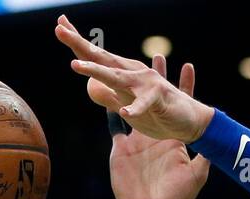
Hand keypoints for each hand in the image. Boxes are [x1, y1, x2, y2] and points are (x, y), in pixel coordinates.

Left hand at [55, 14, 214, 143]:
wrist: (190, 121)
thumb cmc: (158, 114)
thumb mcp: (128, 106)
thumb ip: (110, 96)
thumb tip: (90, 88)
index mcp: (124, 75)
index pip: (97, 57)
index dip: (78, 43)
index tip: (59, 26)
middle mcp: (133, 74)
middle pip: (102, 58)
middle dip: (80, 45)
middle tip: (60, 30)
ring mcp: (147, 85)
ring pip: (118, 78)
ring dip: (97, 71)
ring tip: (76, 66)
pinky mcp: (160, 99)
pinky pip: (145, 104)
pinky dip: (136, 108)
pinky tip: (125, 113)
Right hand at [109, 55, 209, 198]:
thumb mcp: (194, 178)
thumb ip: (204, 160)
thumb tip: (220, 142)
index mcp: (175, 139)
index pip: (181, 107)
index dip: (185, 87)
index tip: (187, 66)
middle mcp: (157, 136)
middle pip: (156, 101)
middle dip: (156, 79)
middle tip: (157, 56)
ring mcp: (138, 141)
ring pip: (132, 108)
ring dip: (130, 88)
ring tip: (127, 67)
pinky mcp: (121, 149)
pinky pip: (113, 125)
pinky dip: (108, 109)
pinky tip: (104, 91)